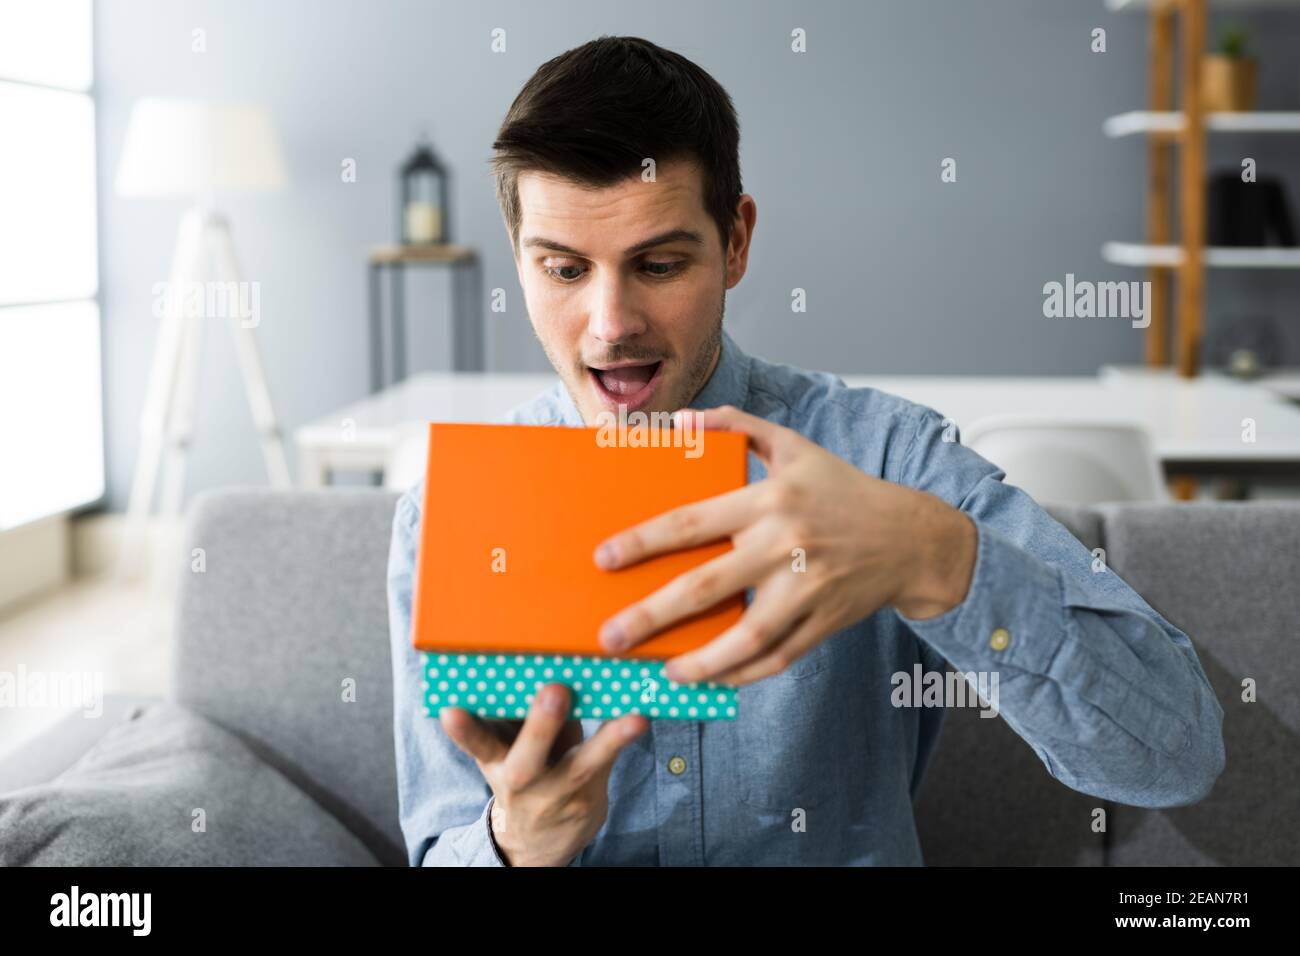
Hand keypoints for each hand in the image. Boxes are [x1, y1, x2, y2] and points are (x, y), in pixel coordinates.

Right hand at [439, 683, 647, 865]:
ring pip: (582, 765)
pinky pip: (609, 762)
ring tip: (633, 719)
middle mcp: (523, 779)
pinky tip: (642, 718)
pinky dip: (624, 739)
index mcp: (496, 761)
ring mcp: (558, 791)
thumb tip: (529, 652)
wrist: (538, 839)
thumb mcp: (507, 748)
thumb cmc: (525, 769)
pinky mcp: (589, 793)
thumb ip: (514, 711)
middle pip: (528, 757)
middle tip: (554, 691)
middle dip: (541, 725)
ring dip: (607, 740)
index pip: (476, 745)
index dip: (464, 729)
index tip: (450, 711)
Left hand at [593, 405, 976, 686]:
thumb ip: (737, 426)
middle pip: (708, 585)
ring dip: (699, 661)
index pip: (694, 521)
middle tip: (610, 636)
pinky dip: (741, 673)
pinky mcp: (824, 623)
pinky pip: (777, 657)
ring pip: (746, 636)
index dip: (645, 541)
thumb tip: (680, 421)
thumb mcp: (794, 446)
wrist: (911, 538)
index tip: (604, 558)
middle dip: (652, 614)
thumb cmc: (841, 490)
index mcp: (771, 499)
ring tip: (662, 671)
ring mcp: (807, 590)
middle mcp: (786, 545)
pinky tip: (709, 678)